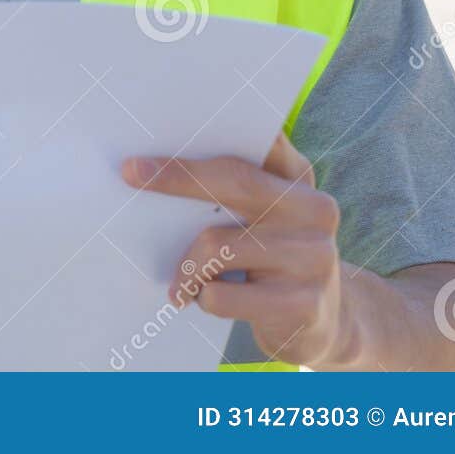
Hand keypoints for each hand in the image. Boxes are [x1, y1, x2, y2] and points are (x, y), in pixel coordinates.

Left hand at [122, 132, 353, 365]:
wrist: (323, 322)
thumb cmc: (271, 256)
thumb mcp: (264, 214)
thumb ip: (232, 183)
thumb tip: (156, 160)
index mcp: (300, 179)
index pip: (257, 142)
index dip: (216, 130)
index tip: (161, 132)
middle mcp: (316, 210)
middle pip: (236, 182)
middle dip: (177, 177)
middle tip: (131, 174)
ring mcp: (315, 257)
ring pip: (217, 246)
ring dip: (186, 268)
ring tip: (180, 283)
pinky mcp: (304, 303)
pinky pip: (222, 295)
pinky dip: (203, 297)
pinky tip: (209, 300)